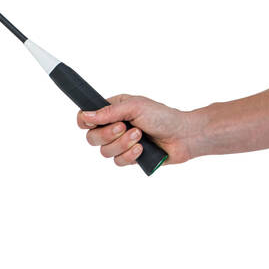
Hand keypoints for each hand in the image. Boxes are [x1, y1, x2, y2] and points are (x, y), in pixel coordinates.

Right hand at [77, 94, 197, 168]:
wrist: (183, 136)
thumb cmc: (162, 116)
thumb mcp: (135, 107)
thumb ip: (109, 112)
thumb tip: (85, 116)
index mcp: (113, 110)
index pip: (86, 118)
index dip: (85, 122)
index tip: (92, 123)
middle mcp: (114, 126)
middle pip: (92, 138)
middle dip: (108, 134)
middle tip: (125, 127)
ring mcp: (122, 143)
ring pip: (105, 152)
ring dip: (123, 144)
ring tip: (140, 136)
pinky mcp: (130, 157)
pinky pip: (118, 162)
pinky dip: (130, 155)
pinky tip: (142, 149)